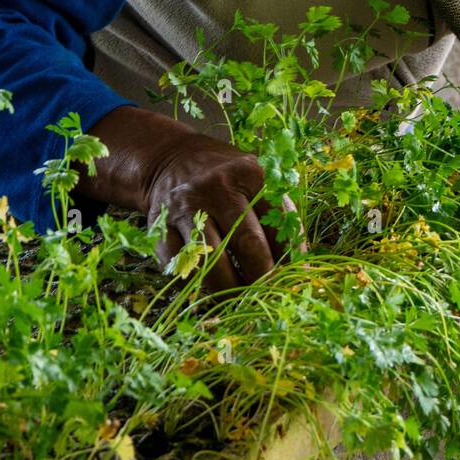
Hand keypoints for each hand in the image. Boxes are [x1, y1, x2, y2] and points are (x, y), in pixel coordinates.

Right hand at [74, 104, 298, 289]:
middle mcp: (217, 187)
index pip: (278, 224)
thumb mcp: (255, 181)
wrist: (171, 158)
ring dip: (231, 289)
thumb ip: (277, 216)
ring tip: (242, 300)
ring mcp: (186, 207)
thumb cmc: (226, 178)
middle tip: (269, 296)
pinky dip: (200, 286)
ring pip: (213, 262)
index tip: (293, 281)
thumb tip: (296, 270)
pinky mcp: (162, 228)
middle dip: (262, 278)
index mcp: (249, 175)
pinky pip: (185, 268)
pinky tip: (213, 290)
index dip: (289, 259)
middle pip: (247, 244)